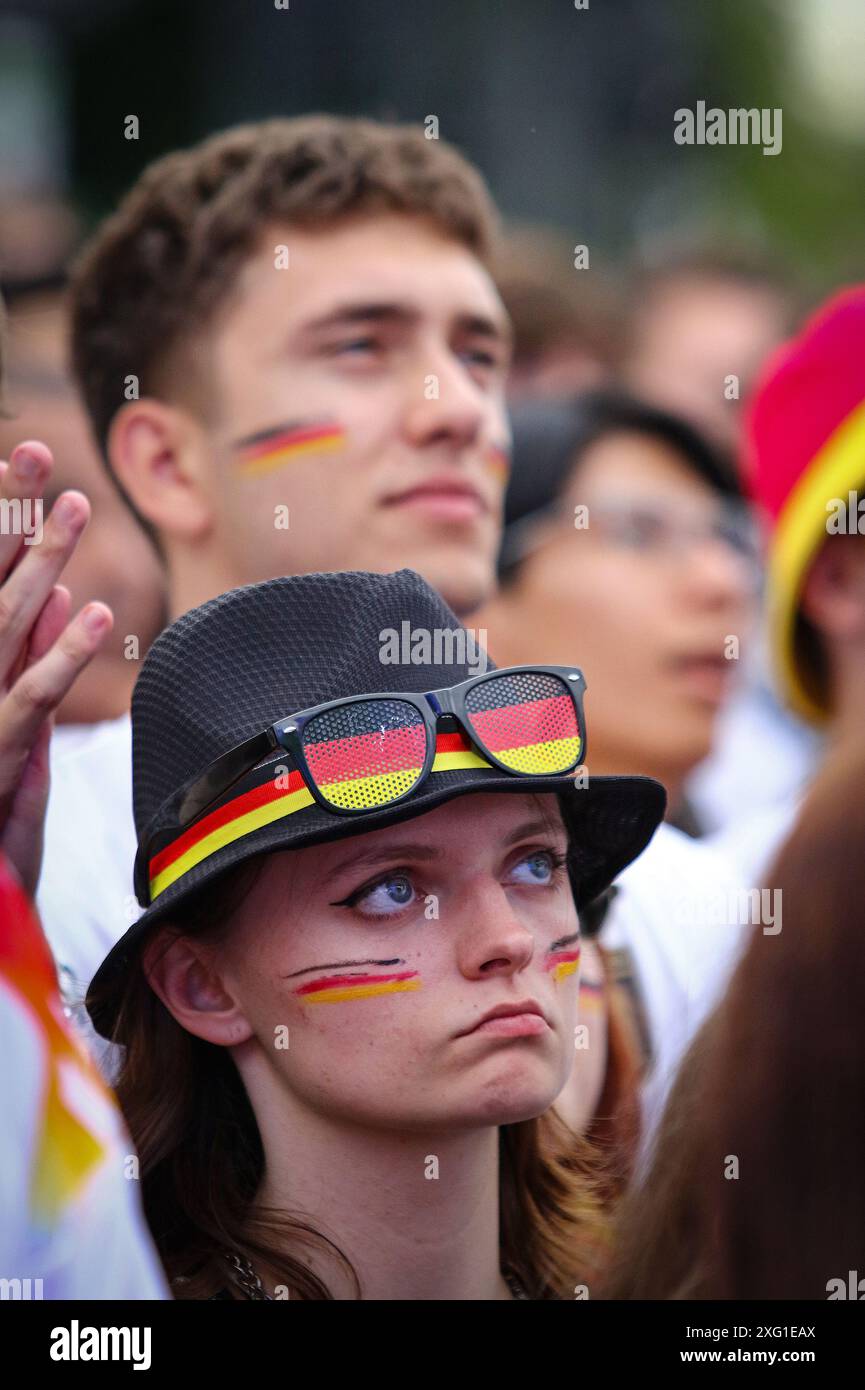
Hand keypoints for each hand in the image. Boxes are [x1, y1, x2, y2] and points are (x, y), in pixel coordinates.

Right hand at [0, 440, 112, 898]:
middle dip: (10, 513)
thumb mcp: (14, 707)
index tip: (20, 461)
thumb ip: (30, 647)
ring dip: (43, 559)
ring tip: (76, 505)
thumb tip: (62, 590)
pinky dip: (62, 653)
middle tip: (35, 451)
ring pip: (6, 619)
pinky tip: (94, 612)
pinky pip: (32, 695)